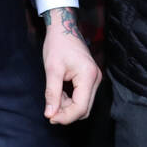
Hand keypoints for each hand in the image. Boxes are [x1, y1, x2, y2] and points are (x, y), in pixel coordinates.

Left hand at [42, 8, 100, 124]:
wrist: (63, 28)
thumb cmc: (57, 45)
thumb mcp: (52, 70)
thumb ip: (52, 94)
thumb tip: (49, 114)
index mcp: (88, 76)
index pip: (80, 107)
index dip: (65, 117)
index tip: (50, 117)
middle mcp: (96, 78)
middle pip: (84, 109)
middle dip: (67, 113)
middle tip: (50, 111)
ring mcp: (95, 78)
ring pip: (83, 104)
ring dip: (68, 107)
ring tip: (53, 98)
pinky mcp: (90, 78)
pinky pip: (82, 97)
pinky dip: (70, 100)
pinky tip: (59, 94)